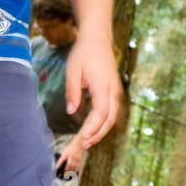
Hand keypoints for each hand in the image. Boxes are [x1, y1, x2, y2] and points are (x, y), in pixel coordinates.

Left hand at [56, 138, 83, 173]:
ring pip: (73, 165)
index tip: (57, 167)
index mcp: (66, 153)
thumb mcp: (65, 150)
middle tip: (64, 173)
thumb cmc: (70, 147)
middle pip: (69, 164)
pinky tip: (74, 172)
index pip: (62, 159)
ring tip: (68, 174)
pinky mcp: (79, 159)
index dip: (59, 163)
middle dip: (66, 169)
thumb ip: (62, 155)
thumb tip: (59, 160)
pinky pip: (77, 165)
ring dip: (71, 170)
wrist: (78, 144)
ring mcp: (75, 157)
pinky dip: (76, 169)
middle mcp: (71, 156)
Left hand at [64, 31, 121, 148]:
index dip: (93, 128)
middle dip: (98, 134)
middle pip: (110, 118)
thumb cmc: (83, 54)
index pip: (101, 112)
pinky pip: (111, 110)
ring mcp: (115, 90)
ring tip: (88, 140)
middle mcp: (112, 90)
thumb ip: (72, 92)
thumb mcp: (73, 71)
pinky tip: (91, 127)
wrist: (97, 40)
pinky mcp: (113, 91)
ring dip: (101, 130)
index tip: (83, 138)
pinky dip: (103, 121)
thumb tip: (71, 112)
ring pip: (112, 116)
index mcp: (102, 85)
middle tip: (85, 144)